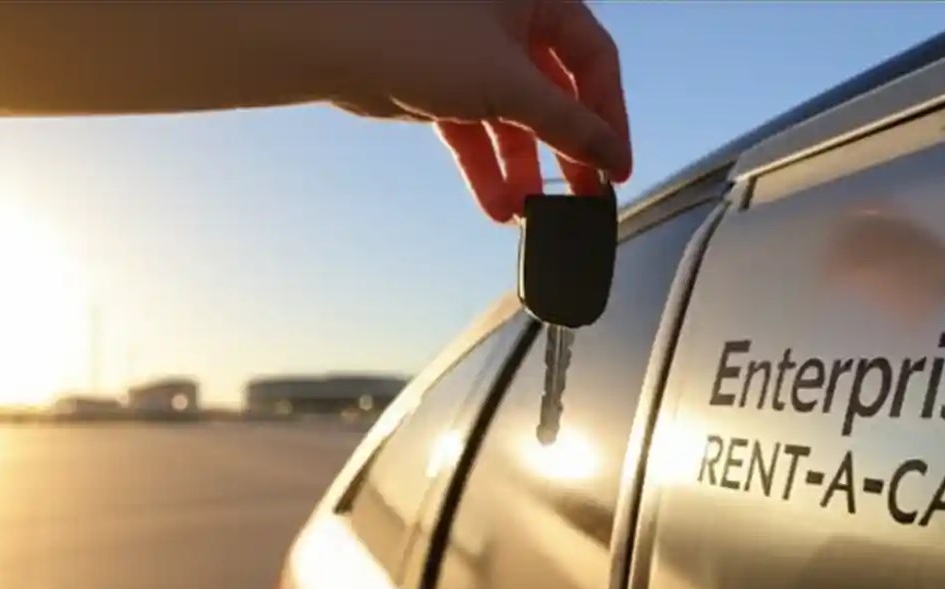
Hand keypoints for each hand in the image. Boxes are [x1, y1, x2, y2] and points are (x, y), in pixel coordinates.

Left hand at [319, 0, 631, 222]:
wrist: (329, 42)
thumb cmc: (417, 35)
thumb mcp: (511, 84)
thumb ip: (567, 123)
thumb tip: (609, 153)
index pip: (593, 59)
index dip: (609, 116)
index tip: (615, 166)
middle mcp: (508, 19)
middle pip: (555, 93)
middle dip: (566, 151)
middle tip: (585, 199)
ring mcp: (472, 51)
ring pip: (512, 117)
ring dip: (522, 168)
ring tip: (530, 213)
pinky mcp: (440, 82)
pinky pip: (475, 128)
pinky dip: (485, 166)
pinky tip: (496, 204)